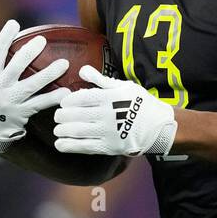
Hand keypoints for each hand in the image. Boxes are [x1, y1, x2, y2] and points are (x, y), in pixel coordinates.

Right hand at [0, 19, 70, 155]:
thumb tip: (12, 44)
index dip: (3, 39)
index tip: (14, 23)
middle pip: (13, 68)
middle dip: (27, 54)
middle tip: (42, 40)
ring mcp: (10, 102)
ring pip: (31, 86)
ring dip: (48, 74)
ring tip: (64, 64)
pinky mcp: (21, 114)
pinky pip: (40, 105)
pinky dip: (53, 98)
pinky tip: (66, 93)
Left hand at [53, 65, 177, 157]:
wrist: (158, 127)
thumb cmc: (140, 104)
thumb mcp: (123, 86)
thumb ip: (100, 80)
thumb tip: (82, 70)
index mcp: (110, 98)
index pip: (82, 98)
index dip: (69, 101)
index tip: (63, 102)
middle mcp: (107, 115)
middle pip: (77, 115)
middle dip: (63, 116)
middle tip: (57, 116)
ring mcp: (107, 132)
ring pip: (78, 131)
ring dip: (63, 130)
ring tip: (57, 129)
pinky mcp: (109, 147)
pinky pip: (86, 146)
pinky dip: (70, 146)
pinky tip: (60, 144)